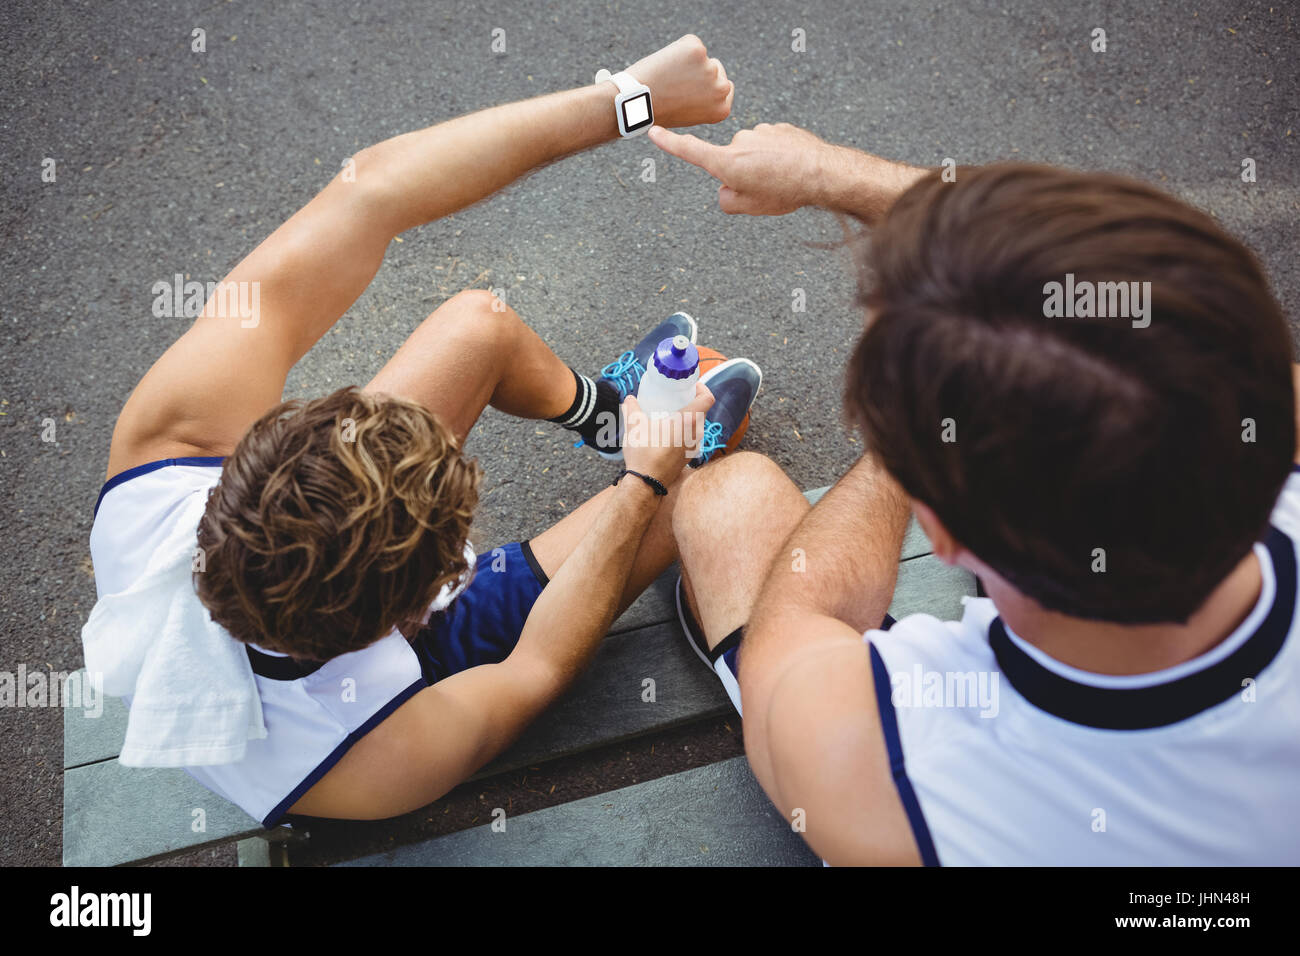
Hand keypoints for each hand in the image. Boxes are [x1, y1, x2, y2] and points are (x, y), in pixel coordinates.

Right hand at [620, 384, 714, 487]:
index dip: (702, 388)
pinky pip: (692, 438)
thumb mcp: (634, 426)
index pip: (708, 398)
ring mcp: (694, 446)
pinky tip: (668, 433)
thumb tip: (630, 399)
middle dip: (691, 402)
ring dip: (688, 418)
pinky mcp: (689, 457)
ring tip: (671, 415)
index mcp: (688, 421)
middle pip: (702, 411)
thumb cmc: (643, 453)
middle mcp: (696, 433)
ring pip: (697, 426)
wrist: (646, 483)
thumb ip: (631, 408)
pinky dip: (684, 432)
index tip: (692, 385)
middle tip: (676, 398)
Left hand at [623, 35, 732, 128]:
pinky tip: (665, 64)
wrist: (637, 102)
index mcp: (722, 110)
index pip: (726, 88)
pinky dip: (678, 49)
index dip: (709, 85)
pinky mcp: (696, 50)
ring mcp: (710, 68)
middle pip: (716, 69)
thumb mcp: (689, 114)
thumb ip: (704, 100)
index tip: (695, 86)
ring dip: (687, 61)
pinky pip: (690, 43)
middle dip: (700, 71)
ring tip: (668, 76)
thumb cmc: (658, 111)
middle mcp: (721, 90)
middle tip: (676, 82)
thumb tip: (705, 80)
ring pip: (701, 56)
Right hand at [648, 122, 833, 214]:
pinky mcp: (778, 128)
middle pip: (730, 162)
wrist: (822, 172)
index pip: (690, 151)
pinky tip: (792, 166)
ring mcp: (759, 132)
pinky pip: (769, 145)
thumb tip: (726, 190)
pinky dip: (776, 155)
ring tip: (783, 178)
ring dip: (761, 165)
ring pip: (752, 154)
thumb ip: (727, 201)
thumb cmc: (784, 192)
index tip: (653, 130)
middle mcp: (739, 142)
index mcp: (727, 162)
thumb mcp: (750, 207)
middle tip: (765, 190)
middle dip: (741, 175)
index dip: (670, 143)